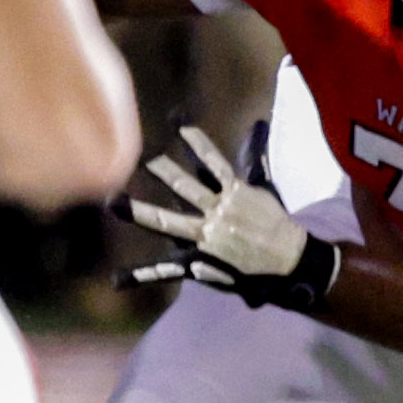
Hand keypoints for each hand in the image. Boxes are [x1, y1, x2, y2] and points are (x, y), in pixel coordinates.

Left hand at [125, 122, 339, 310]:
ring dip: (141, 212)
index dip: (198, 143)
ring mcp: (205, 238)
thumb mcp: (264, 185)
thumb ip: (254, 155)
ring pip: (168, 222)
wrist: (288, 261)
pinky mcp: (198, 262)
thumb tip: (258, 123)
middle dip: (166, 173)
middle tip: (147, 160)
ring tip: (113, 203)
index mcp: (233, 193)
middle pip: (186, 188)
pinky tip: (116, 279)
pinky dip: (142, 274)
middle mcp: (216, 213)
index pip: (213, 162)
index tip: (179, 123)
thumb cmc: (274, 220)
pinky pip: (166, 269)